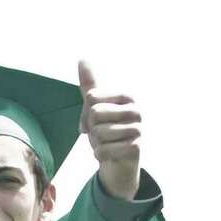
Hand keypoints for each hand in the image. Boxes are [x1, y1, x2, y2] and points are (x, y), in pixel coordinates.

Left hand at [79, 61, 141, 199]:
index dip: (86, 113)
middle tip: (101, 135)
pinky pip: (103, 151)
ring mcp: (138, 129)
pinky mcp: (136, 148)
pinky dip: (99, 155)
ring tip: (107, 144)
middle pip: (95, 114)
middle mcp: (136, 110)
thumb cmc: (107, 131)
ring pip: (99, 133)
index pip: (92, 98)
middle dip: (92, 129)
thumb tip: (82, 59)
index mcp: (127, 96)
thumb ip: (89, 85)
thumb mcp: (94, 108)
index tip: (95, 120)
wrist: (119, 161)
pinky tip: (109, 154)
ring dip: (96, 143)